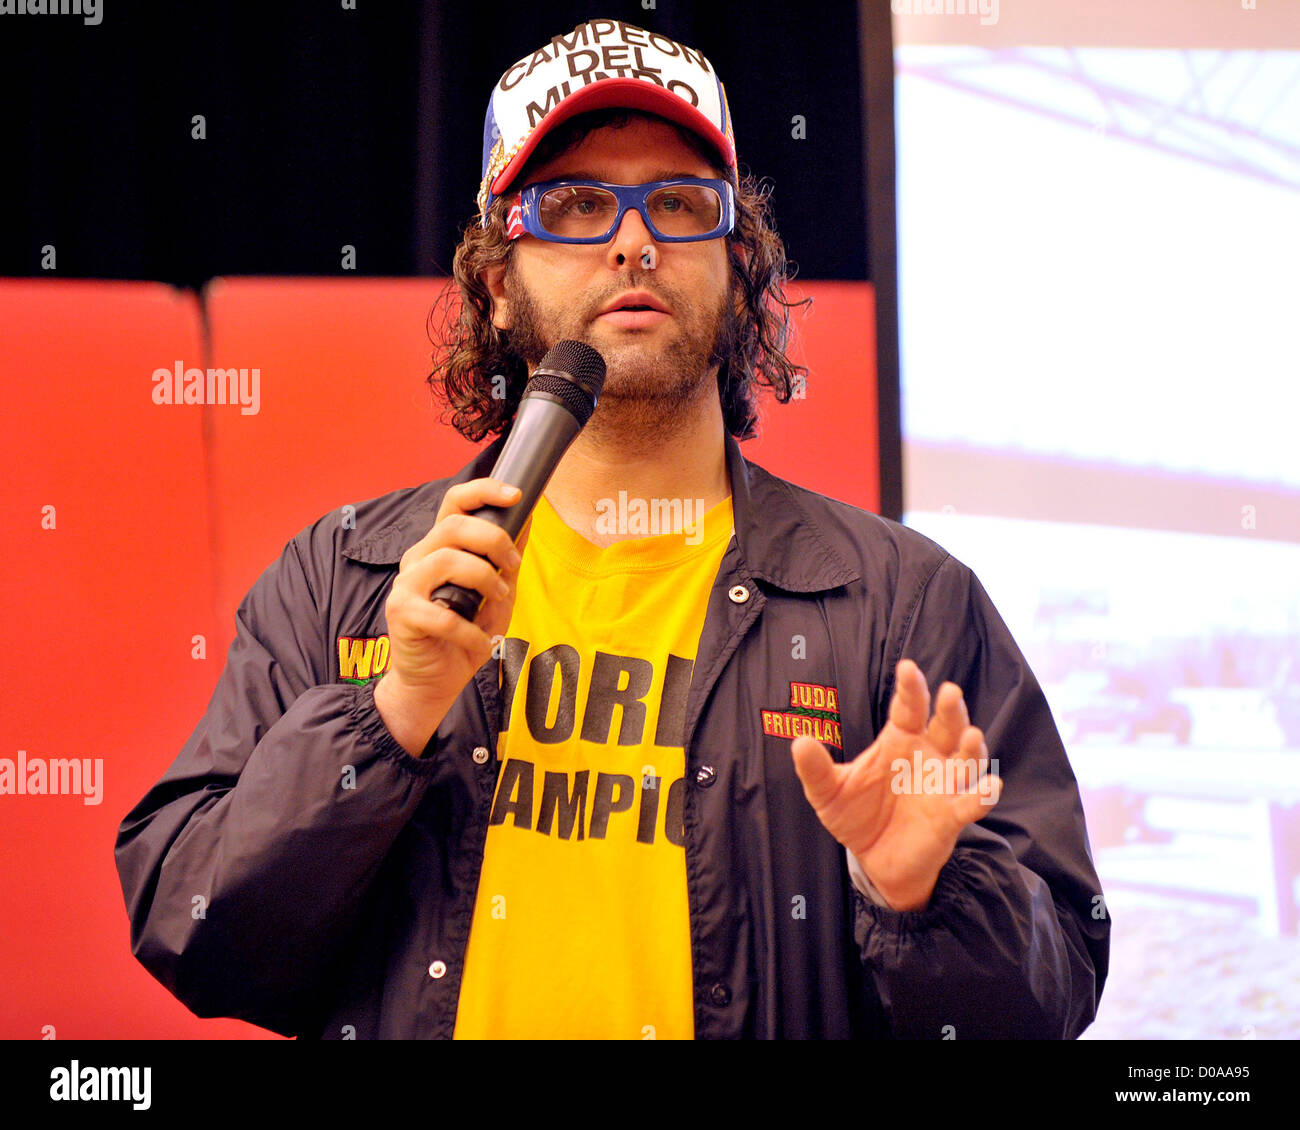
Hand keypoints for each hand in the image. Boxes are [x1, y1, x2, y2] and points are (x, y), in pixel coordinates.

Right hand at [374, 478, 530, 755]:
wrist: (432, 683)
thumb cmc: (463, 638)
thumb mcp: (496, 598)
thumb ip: (507, 565)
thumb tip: (526, 523)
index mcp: (439, 548)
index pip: (454, 502)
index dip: (484, 491)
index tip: (516, 495)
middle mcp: (418, 559)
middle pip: (455, 525)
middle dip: (495, 540)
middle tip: (512, 566)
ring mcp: (406, 584)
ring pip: (448, 559)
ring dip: (485, 580)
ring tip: (497, 600)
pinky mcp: (401, 613)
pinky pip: (443, 614)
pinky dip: (471, 632)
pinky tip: (480, 643)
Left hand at [790, 658, 1001, 910]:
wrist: (874, 860)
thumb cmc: (855, 815)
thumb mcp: (828, 792)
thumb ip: (816, 769)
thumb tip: (799, 741)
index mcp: (899, 740)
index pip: (908, 708)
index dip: (910, 688)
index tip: (907, 668)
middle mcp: (927, 756)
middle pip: (946, 726)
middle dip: (951, 710)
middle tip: (950, 692)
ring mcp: (943, 785)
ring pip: (966, 760)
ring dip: (973, 748)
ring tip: (971, 736)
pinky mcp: (952, 816)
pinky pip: (972, 803)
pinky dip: (984, 796)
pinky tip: (990, 787)